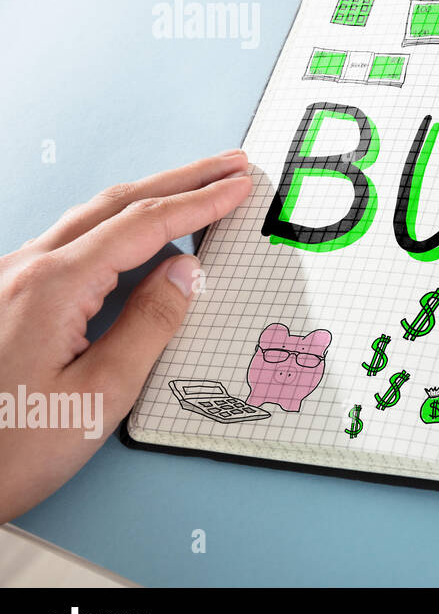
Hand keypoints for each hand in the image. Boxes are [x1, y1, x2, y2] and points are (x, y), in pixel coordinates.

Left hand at [0, 150, 251, 522]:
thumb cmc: (11, 448)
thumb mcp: (99, 395)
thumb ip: (149, 325)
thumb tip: (186, 273)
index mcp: (53, 287)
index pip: (143, 225)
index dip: (198, 203)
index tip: (239, 187)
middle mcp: (26, 270)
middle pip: (116, 203)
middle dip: (180, 179)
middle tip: (230, 164)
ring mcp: (10, 280)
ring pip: (91, 218)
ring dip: (150, 197)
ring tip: (197, 188)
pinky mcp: (6, 298)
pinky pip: (72, 241)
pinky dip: (119, 224)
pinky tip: (142, 235)